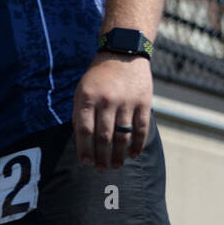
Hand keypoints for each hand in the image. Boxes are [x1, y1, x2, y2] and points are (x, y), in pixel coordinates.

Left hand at [72, 51, 152, 170]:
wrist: (123, 54)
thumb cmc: (98, 77)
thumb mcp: (81, 90)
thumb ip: (80, 113)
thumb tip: (81, 141)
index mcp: (88, 98)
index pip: (84, 130)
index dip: (84, 149)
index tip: (85, 163)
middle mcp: (107, 101)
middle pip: (103, 136)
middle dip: (101, 157)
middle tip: (101, 170)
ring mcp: (127, 102)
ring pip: (123, 136)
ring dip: (119, 155)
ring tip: (115, 166)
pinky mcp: (144, 102)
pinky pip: (142, 129)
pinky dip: (138, 144)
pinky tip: (133, 155)